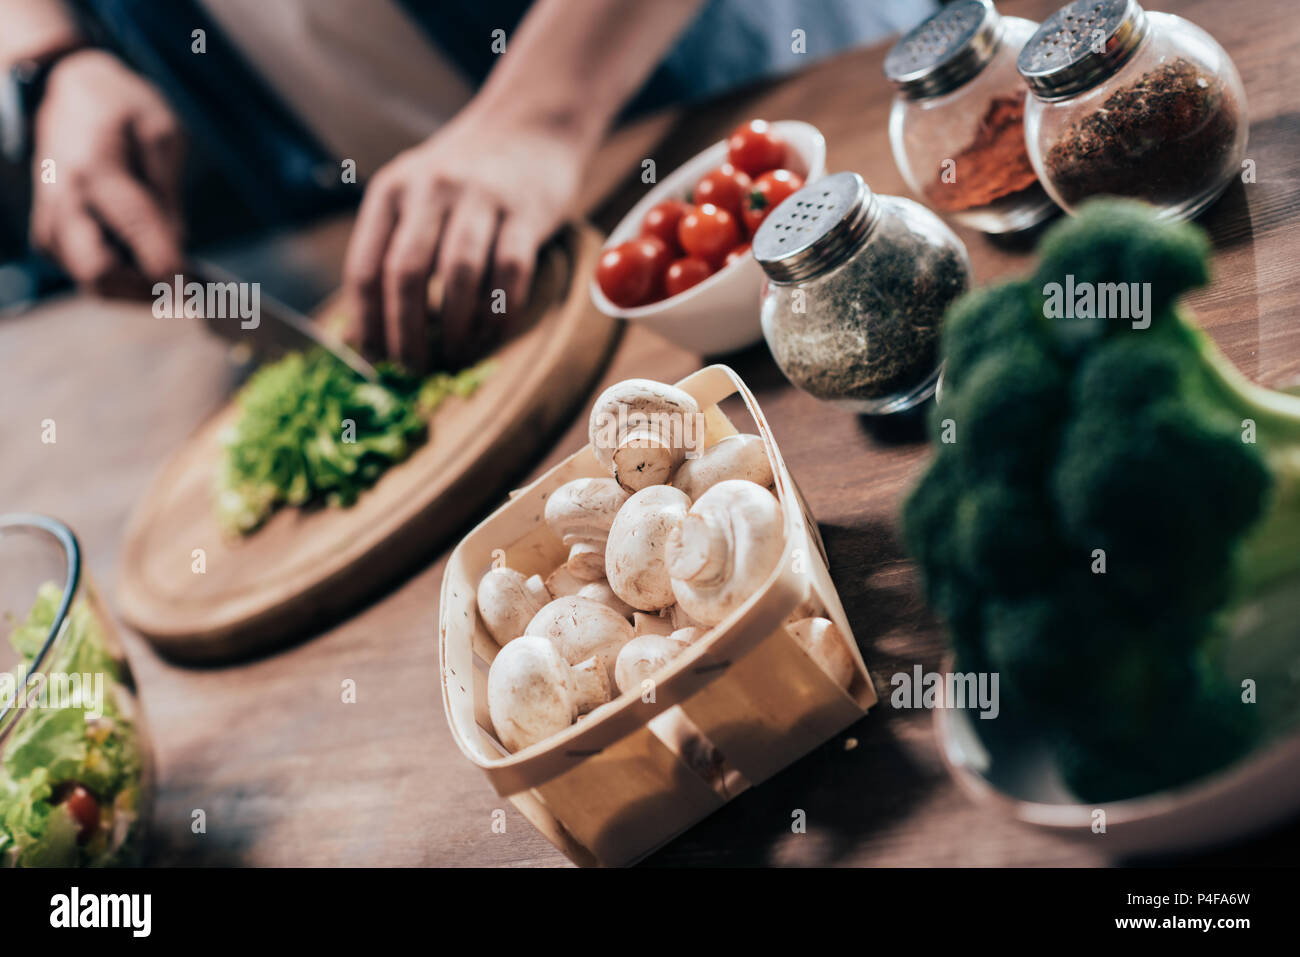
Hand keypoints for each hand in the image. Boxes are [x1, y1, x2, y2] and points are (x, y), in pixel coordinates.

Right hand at [28, 49, 184, 290]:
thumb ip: (168, 193)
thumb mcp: (162, 134)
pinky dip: (122, 279)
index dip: (167, 265)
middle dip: (146, 289)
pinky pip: (88, 277)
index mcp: (96, 170)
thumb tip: (180, 247)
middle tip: (185, 284)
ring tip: (170, 267)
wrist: (70, 96)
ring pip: (95, 284)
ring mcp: (51, 223)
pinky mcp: (50, 238)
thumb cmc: (123, 111)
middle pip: (100, 274)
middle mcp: (64, 201)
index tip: (196, 287)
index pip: (134, 229)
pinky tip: (146, 260)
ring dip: (137, 287)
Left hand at [341, 107, 583, 370]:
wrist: (531, 124)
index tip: (376, 364)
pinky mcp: (526, 211)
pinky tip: (492, 336)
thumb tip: (360, 337)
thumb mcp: (413, 197)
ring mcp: (481, 197)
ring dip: (456, 329)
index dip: (368, 324)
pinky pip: (510, 274)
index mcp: (391, 191)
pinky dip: (499, 315)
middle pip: (406, 274)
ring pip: (459, 275)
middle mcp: (431, 189)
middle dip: (407, 334)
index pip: (365, 268)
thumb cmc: (464, 178)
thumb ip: (388, 253)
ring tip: (455, 358)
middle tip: (416, 372)